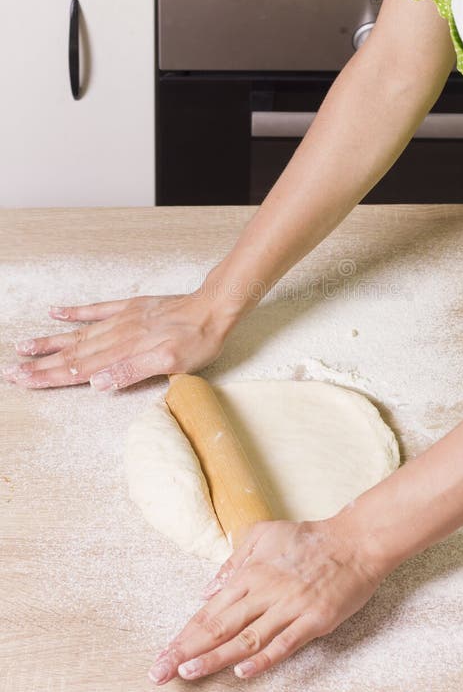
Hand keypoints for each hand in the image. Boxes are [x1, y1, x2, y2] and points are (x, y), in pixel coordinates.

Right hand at [2, 280, 233, 390]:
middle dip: (40, 364)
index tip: (24, 380)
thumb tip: (97, 383)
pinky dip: (75, 313)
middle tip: (11, 371)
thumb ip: (133, 372)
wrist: (214, 308)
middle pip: (71, 353)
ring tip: (24, 345)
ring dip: (50, 341)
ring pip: (78, 334)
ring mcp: (122, 319)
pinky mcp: (130, 307)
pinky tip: (56, 313)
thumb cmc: (198, 341)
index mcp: (124, 351)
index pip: (79, 369)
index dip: (49, 376)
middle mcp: (117, 335)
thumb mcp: (172, 364)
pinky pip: (96, 309)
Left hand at [147, 516, 383, 684]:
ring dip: (214, 657)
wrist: (354, 542)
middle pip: (219, 626)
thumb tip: (208, 590)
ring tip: (187, 672)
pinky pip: (284, 643)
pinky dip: (262, 659)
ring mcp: (289, 607)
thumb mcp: (264, 535)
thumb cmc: (309, 539)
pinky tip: (242, 672)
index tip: (162, 654)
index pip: (209, 610)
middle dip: (186, 650)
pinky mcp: (313, 620)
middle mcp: (265, 591)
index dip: (184, 634)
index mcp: (250, 573)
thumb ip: (235, 561)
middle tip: (159, 672)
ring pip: (245, 638)